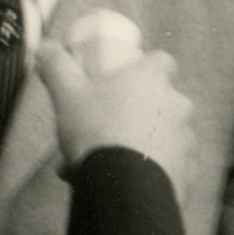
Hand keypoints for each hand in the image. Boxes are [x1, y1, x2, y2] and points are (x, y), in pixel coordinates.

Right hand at [38, 40, 191, 193]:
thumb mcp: (67, 94)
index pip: (161, 61)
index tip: (126, 80)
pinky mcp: (187, 171)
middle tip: (102, 131)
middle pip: (159, 102)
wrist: (121, 186)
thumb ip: (57, 66)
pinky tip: (122, 182)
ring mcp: (185, 140)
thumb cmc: (96, 131)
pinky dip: (148, 172)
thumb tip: (45, 48)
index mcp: (152, 80)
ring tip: (104, 164)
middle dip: (134, 115)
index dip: (145, 68)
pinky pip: (168, 167)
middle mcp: (176, 106)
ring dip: (137, 146)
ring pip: (160, 137)